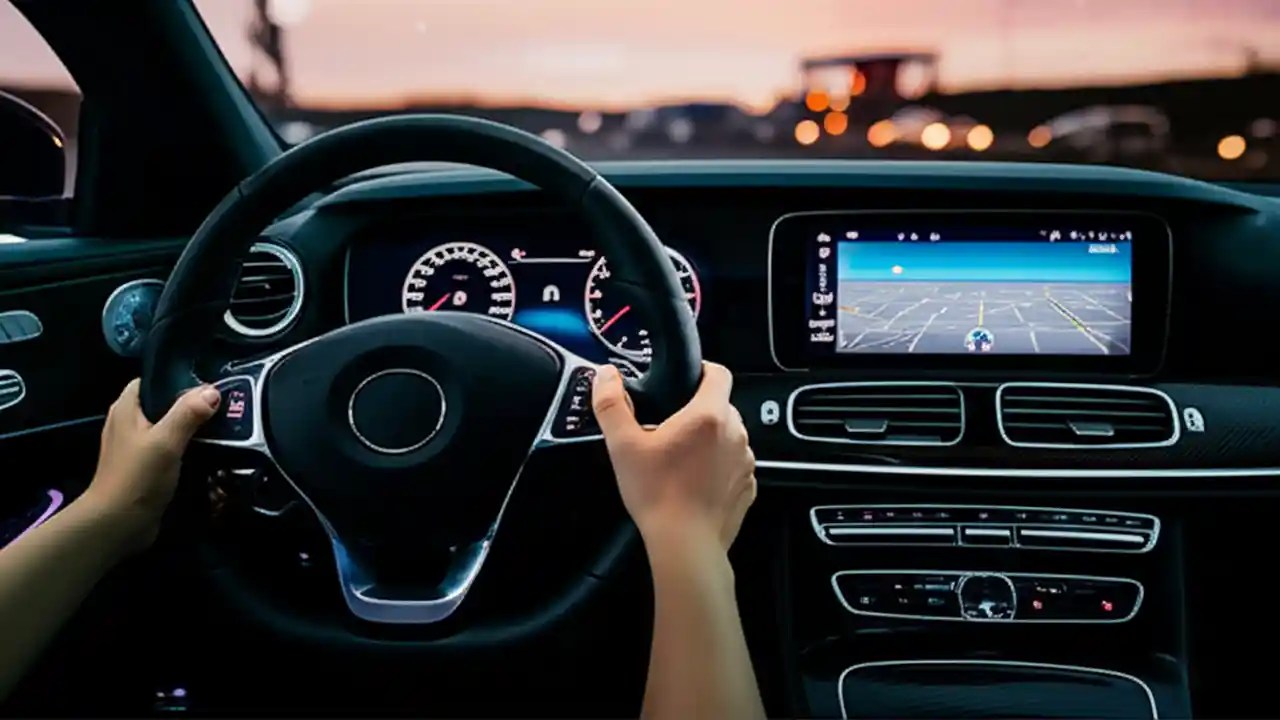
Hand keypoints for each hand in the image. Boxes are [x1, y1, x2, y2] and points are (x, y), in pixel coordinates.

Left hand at [81, 379, 220, 553]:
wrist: (117, 524)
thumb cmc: (137, 477)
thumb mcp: (165, 440)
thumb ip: (188, 413)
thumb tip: (213, 391)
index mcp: (126, 409)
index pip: (151, 381)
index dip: (177, 378)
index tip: (209, 382)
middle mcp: (130, 424)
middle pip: (164, 404)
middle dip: (192, 404)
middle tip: (225, 405)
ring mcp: (138, 448)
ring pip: (170, 428)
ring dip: (193, 428)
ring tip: (225, 425)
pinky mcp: (148, 468)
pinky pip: (172, 449)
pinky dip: (189, 448)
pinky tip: (211, 451)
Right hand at [592, 362, 755, 553]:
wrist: (685, 545)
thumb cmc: (657, 496)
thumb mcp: (622, 446)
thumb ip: (611, 404)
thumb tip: (605, 376)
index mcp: (708, 415)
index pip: (719, 373)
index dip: (702, 370)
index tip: (687, 379)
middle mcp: (735, 434)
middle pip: (721, 406)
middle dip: (698, 411)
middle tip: (670, 430)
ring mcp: (745, 461)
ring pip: (729, 436)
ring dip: (710, 441)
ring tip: (680, 460)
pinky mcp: (748, 486)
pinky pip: (734, 465)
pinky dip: (718, 467)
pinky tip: (693, 482)